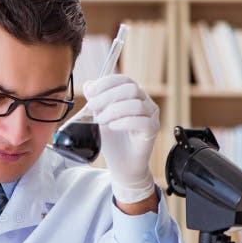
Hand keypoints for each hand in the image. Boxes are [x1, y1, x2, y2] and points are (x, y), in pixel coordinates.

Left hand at [83, 74, 158, 204]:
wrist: (121, 163)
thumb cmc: (112, 139)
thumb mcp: (99, 116)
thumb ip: (96, 100)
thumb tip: (88, 83)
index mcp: (133, 95)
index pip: (123, 79)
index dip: (106, 83)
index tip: (90, 92)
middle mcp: (145, 102)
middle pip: (131, 88)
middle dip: (108, 96)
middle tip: (92, 107)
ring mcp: (151, 116)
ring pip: (136, 104)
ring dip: (114, 110)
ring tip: (101, 120)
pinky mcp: (152, 130)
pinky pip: (142, 121)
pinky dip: (123, 122)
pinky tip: (112, 127)